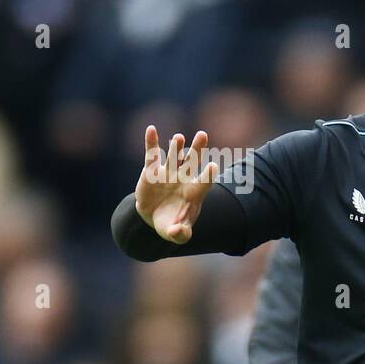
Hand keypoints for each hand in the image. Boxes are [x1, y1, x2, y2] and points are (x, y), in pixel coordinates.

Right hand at [135, 125, 217, 243]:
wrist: (155, 218)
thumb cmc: (171, 225)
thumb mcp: (176, 234)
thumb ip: (180, 234)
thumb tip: (180, 232)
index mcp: (194, 193)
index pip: (204, 182)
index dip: (208, 175)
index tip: (213, 166)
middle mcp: (183, 179)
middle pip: (192, 162)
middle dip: (197, 149)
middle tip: (203, 135)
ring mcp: (168, 173)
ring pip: (174, 156)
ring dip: (176, 147)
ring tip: (179, 138)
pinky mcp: (152, 171)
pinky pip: (152, 154)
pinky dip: (151, 142)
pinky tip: (151, 129)